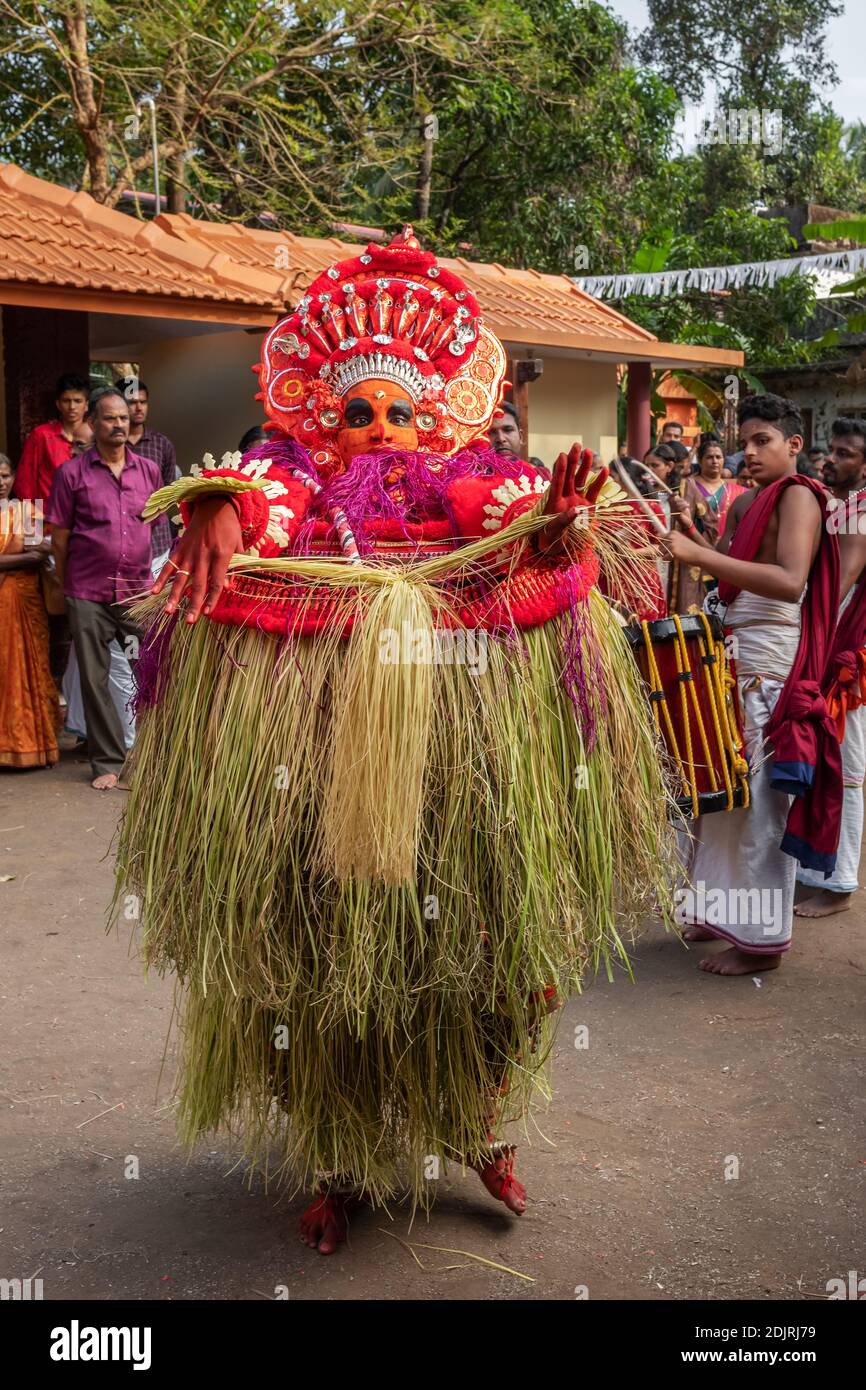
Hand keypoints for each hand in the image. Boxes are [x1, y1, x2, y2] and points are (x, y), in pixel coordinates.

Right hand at [152, 496, 242, 623]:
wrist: (214, 504)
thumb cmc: (229, 527)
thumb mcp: (238, 545)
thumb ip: (234, 566)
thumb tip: (228, 587)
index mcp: (221, 555)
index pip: (217, 582)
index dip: (212, 598)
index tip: (208, 613)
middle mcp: (203, 555)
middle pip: (198, 584)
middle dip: (194, 604)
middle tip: (189, 621)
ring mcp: (189, 552)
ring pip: (181, 578)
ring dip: (175, 596)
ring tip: (169, 611)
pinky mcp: (180, 548)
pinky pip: (169, 565)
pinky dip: (161, 578)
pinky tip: (154, 591)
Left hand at [538, 444, 608, 555]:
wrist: (558, 545)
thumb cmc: (550, 537)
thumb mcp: (553, 531)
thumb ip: (563, 521)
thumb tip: (576, 511)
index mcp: (553, 501)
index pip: (557, 483)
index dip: (560, 470)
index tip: (562, 455)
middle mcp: (565, 497)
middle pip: (569, 476)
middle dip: (573, 461)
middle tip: (576, 445)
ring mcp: (577, 500)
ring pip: (581, 480)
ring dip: (585, 466)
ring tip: (589, 451)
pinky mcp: (587, 506)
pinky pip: (594, 491)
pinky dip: (599, 481)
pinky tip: (604, 469)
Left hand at [662, 530, 702, 563]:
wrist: (699, 554)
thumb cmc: (689, 549)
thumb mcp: (679, 540)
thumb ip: (669, 540)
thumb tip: (656, 538)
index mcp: (672, 532)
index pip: (659, 538)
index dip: (663, 545)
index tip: (671, 547)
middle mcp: (671, 536)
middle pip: (659, 547)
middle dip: (665, 552)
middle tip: (676, 552)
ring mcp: (671, 543)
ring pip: (661, 553)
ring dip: (667, 556)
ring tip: (677, 554)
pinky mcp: (672, 551)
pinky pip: (664, 558)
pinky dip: (669, 560)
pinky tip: (677, 557)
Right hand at [668, 497, 693, 528]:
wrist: (687, 524)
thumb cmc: (685, 515)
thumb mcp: (682, 507)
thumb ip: (679, 501)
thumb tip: (677, 494)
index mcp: (672, 507)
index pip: (669, 499)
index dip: (672, 495)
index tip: (677, 492)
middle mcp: (671, 510)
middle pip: (674, 500)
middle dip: (681, 500)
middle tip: (686, 503)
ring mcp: (674, 512)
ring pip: (677, 504)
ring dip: (684, 503)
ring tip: (687, 505)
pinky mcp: (677, 515)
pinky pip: (680, 508)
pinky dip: (685, 506)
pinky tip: (688, 506)